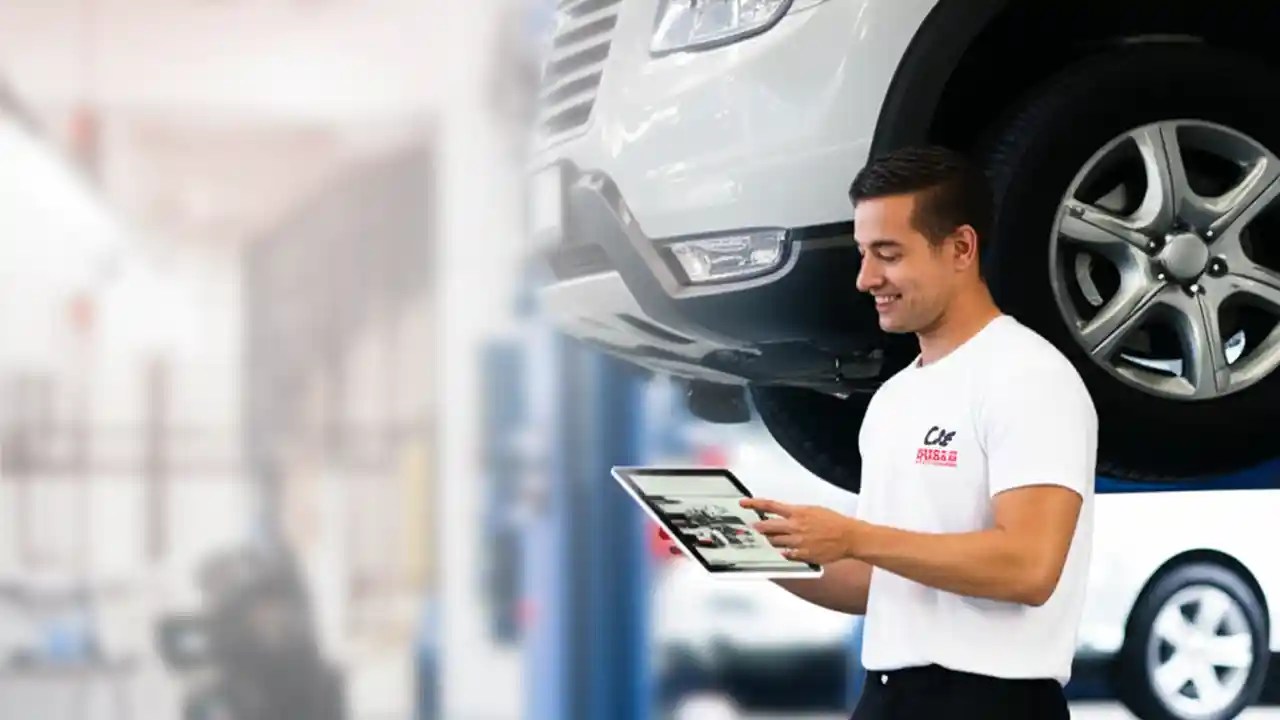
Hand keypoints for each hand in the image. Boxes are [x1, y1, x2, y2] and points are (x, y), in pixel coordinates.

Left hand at [740, 498, 858, 564]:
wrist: (849, 536)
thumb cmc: (834, 522)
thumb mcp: (813, 510)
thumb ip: (796, 512)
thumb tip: (783, 513)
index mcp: (798, 512)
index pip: (770, 506)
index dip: (755, 504)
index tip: (745, 503)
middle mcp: (796, 526)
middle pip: (768, 526)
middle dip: (758, 527)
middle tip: (752, 527)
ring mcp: (798, 542)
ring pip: (774, 542)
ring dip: (769, 540)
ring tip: (767, 539)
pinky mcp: (803, 555)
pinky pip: (786, 555)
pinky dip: (782, 552)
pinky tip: (783, 550)